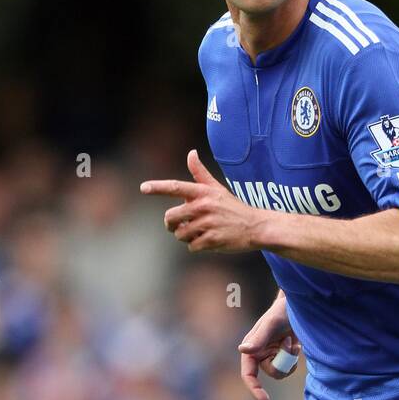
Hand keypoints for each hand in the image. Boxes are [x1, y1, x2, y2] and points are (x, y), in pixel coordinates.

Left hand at [140, 150, 261, 251]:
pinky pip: (192, 246)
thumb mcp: (217, 188)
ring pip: (180, 234)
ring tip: (199, 232)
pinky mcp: (212, 240)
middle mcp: (204, 206)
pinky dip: (196, 246)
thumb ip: (200, 173)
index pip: (176, 187)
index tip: (143, 187)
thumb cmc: (233, 208)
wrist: (255, 227)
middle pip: (170, 217)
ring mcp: (208, 224)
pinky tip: (207, 241)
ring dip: (186, 236)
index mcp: (203, 193)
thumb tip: (191, 153)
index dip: (158, 187)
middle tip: (180, 225)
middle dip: (172, 224)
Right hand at [238, 298, 301, 399]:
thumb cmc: (282, 310)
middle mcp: (259, 353)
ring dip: (290, 359)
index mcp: (251, 348)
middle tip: (288, 343)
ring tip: (292, 341)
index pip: (248, 374)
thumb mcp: (272, 323)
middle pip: (271, 373)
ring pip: (281, 372)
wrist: (298, 305)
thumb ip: (259, 338)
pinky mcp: (282, 355)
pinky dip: (294, 358)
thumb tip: (243, 350)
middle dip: (283, 362)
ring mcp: (271, 355)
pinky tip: (295, 343)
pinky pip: (289, 368)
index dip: (255, 389)